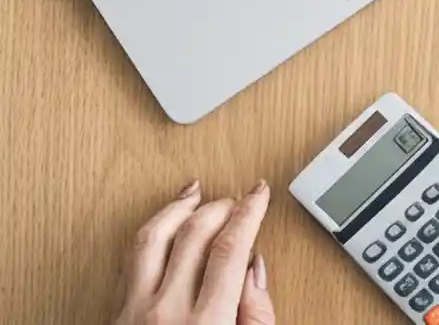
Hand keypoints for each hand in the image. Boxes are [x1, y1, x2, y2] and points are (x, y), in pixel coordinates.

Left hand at [114, 179, 274, 324]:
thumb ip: (256, 315)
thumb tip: (254, 271)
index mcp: (206, 323)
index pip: (230, 249)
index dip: (248, 213)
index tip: (258, 195)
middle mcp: (166, 311)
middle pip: (193, 235)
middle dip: (220, 207)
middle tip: (236, 201)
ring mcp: (134, 310)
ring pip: (153, 238)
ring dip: (177, 208)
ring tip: (193, 193)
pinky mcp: (115, 314)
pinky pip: (130, 260)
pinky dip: (150, 233)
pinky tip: (163, 224)